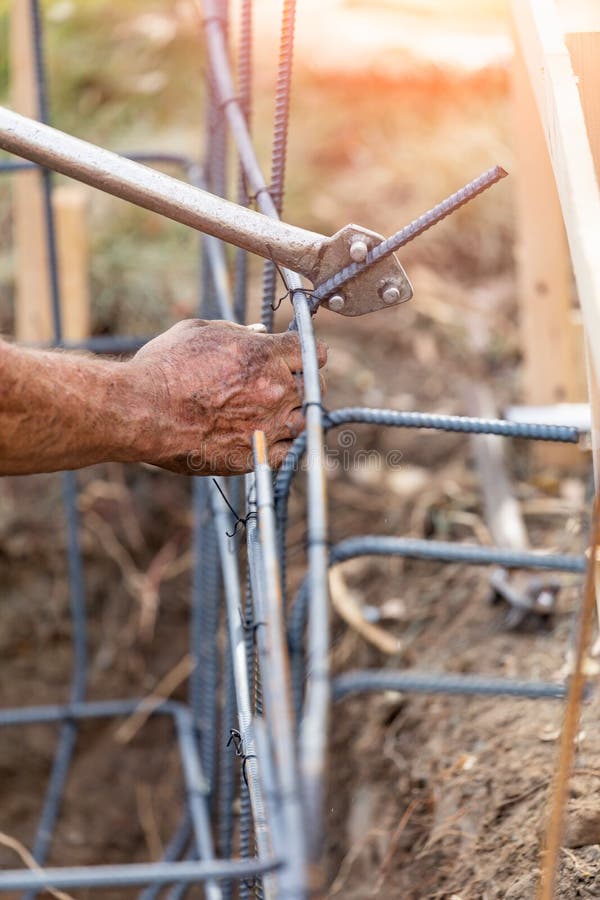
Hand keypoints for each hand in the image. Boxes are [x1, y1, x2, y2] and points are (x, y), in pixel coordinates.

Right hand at [125, 319, 326, 474]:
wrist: (142, 411)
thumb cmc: (164, 367)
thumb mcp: (199, 332)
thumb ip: (237, 331)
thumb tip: (258, 331)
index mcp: (265, 354)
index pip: (312, 351)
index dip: (304, 354)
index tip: (295, 358)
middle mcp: (275, 389)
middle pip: (314, 386)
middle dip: (301, 383)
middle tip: (282, 386)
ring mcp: (269, 424)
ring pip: (304, 421)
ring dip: (294, 416)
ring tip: (272, 414)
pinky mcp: (256, 455)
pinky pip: (290, 453)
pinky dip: (285, 446)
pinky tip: (270, 438)